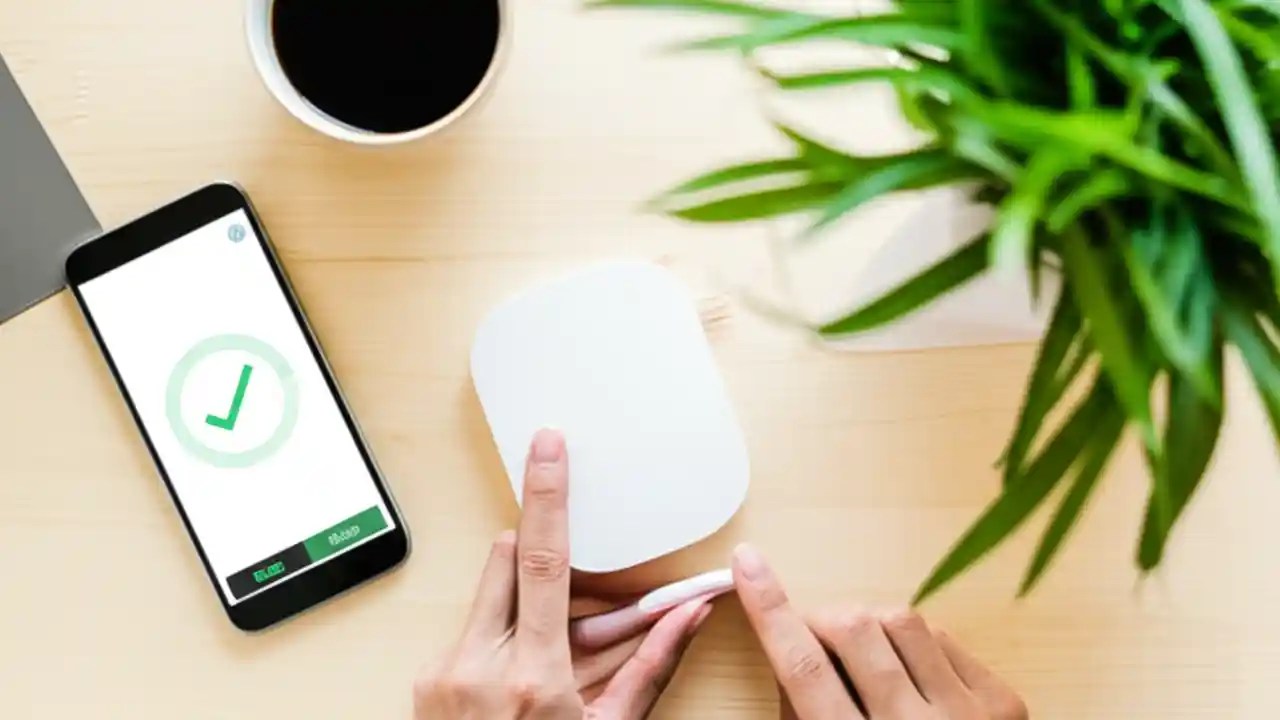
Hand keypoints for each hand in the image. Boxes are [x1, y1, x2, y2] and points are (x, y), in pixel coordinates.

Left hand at [414, 430, 712, 718]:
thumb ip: (651, 667)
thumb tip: (691, 613)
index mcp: (531, 678)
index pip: (542, 560)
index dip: (547, 495)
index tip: (547, 448)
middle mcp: (477, 666)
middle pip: (508, 559)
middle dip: (540, 555)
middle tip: (567, 593)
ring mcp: (443, 672)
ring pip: (487, 592)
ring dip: (519, 602)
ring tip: (542, 655)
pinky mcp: (425, 679)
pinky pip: (468, 629)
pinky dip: (497, 637)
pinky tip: (513, 680)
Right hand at [732, 544, 1027, 719]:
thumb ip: (803, 712)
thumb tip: (793, 645)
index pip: (803, 667)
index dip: (769, 608)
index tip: (748, 564)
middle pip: (853, 629)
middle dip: (823, 619)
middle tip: (815, 633)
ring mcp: (969, 715)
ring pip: (901, 620)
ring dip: (872, 628)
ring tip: (868, 661)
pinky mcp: (1004, 703)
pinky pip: (944, 637)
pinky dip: (917, 644)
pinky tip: (910, 675)